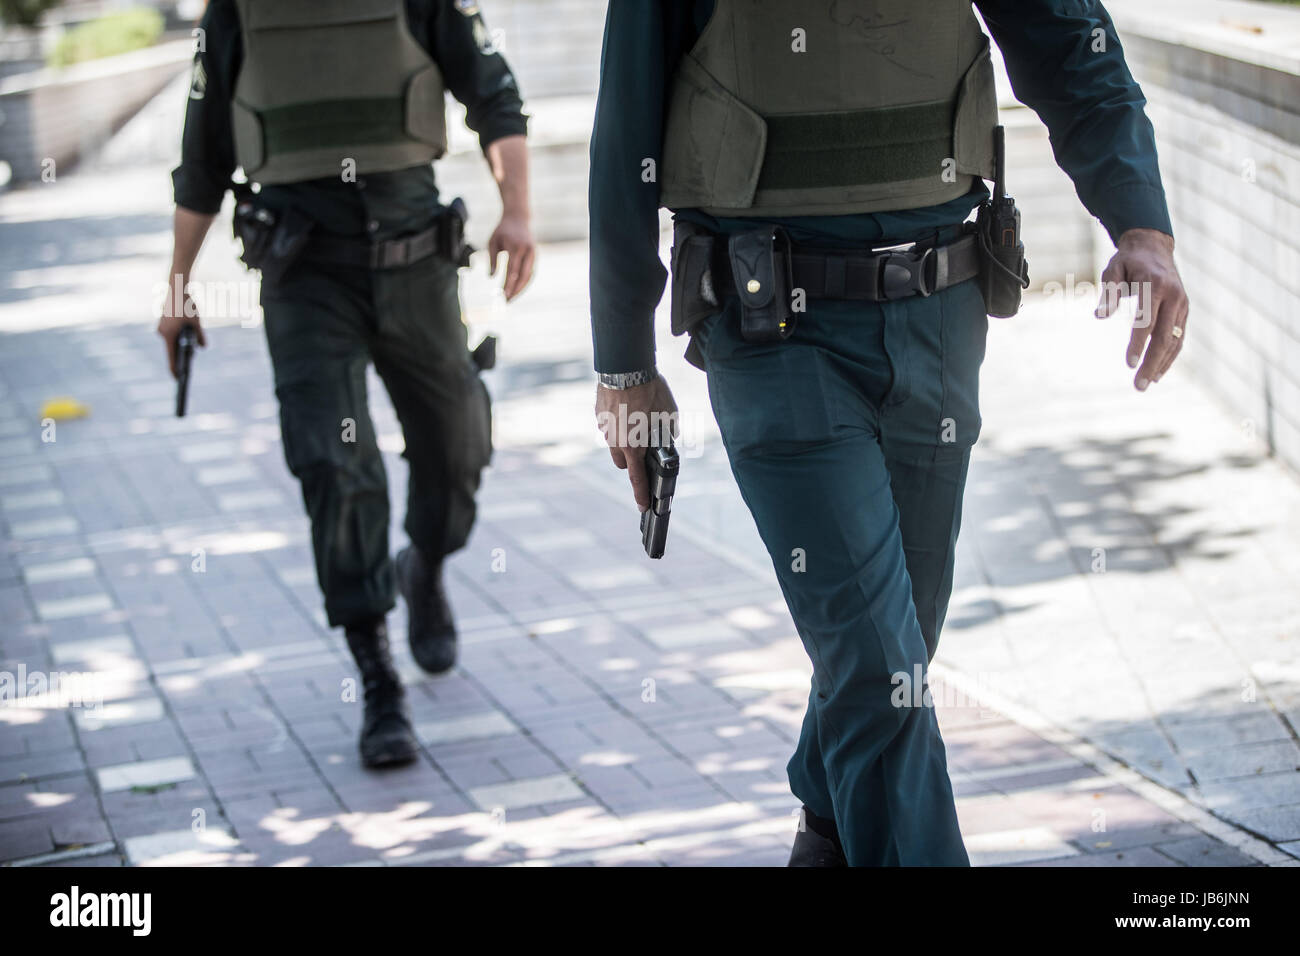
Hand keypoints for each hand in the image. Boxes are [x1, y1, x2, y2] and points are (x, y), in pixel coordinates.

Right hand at [157, 282, 204, 378]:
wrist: (176, 287)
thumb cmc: (186, 306)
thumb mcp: (196, 323)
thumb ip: (199, 337)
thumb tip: (202, 348)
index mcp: (168, 335)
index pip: (171, 357)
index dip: (174, 369)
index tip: (177, 379)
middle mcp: (162, 333)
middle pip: (172, 350)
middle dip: (180, 358)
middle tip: (186, 370)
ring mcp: (162, 327)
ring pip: (173, 341)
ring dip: (180, 347)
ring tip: (189, 354)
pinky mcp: (164, 322)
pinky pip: (172, 334)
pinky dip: (179, 338)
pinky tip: (187, 340)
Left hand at [487, 213, 535, 300]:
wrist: (519, 217)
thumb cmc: (503, 230)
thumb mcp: (493, 242)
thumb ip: (492, 259)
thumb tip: (491, 277)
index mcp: (516, 247)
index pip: (513, 270)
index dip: (508, 284)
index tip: (503, 296)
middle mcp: (527, 251)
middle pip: (523, 276)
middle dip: (516, 290)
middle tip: (507, 301)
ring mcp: (534, 254)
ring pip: (529, 276)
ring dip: (521, 288)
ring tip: (511, 298)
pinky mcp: (535, 256)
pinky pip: (531, 272)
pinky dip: (524, 282)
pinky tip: (517, 289)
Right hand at [596, 376, 677, 511]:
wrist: (626, 366)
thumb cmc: (649, 390)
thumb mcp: (669, 414)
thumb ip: (668, 431)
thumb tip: (668, 436)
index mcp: (632, 446)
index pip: (636, 478)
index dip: (641, 494)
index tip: (642, 507)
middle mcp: (615, 441)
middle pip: (621, 463)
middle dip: (631, 461)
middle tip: (643, 450)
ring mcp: (603, 428)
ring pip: (613, 443)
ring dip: (624, 439)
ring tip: (637, 420)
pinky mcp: (598, 413)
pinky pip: (608, 426)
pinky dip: (617, 423)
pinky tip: (628, 408)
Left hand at [1094, 228, 1188, 390]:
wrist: (1154, 247)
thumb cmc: (1128, 261)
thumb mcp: (1113, 271)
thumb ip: (1109, 293)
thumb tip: (1099, 316)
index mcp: (1155, 286)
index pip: (1147, 321)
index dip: (1138, 344)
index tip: (1129, 364)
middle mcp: (1174, 296)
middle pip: (1164, 337)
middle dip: (1151, 363)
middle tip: (1138, 386)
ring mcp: (1182, 304)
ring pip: (1175, 340)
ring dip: (1161, 364)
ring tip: (1146, 384)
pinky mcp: (1184, 311)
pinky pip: (1179, 337)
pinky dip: (1170, 356)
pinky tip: (1157, 372)